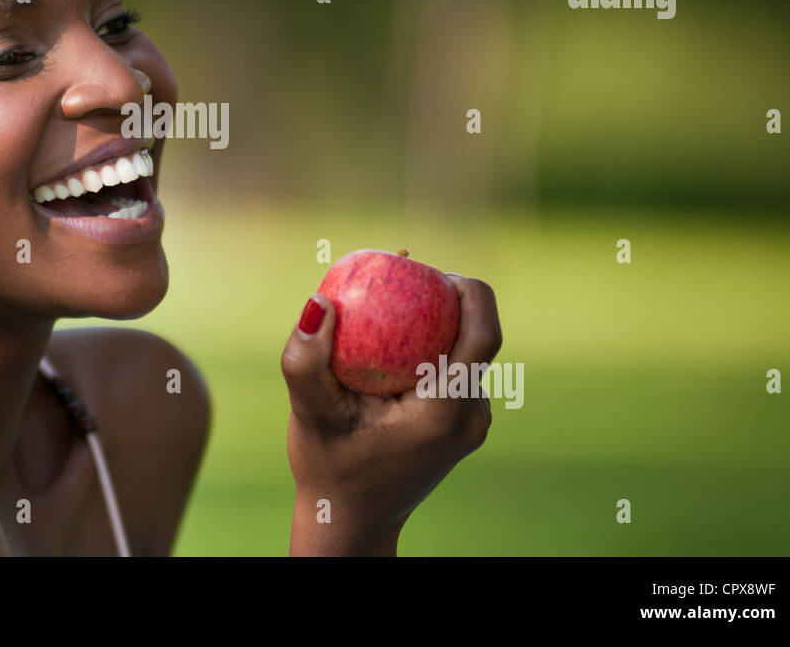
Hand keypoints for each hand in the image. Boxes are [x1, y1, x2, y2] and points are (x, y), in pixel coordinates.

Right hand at [280, 275, 501, 555]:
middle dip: (450, 298)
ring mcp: (472, 424)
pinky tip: (396, 338)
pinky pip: (457, 369)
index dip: (470, 292)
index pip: (482, 336)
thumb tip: (320, 298)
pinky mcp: (463, 425)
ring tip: (396, 302)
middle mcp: (470, 418)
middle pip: (479, 338)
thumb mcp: (309, 414)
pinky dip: (433, 346)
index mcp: (444, 413)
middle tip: (406, 275)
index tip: (432, 270)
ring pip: (469, 354)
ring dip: (441, 323)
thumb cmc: (328, 467)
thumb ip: (307, 360)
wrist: (351, 520)